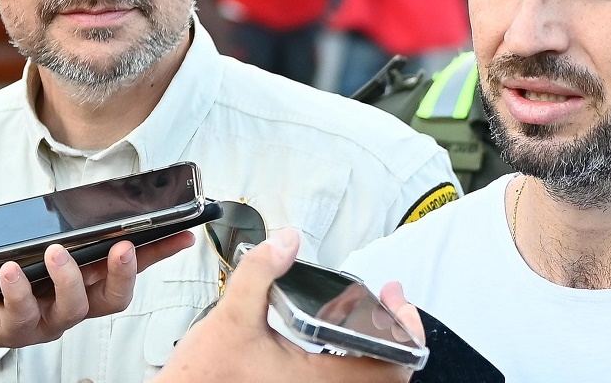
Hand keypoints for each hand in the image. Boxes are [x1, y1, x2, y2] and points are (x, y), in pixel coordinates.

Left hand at [0, 233, 192, 353]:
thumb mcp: (31, 242)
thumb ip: (59, 228)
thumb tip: (84, 202)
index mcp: (82, 281)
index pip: (129, 268)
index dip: (158, 253)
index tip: (182, 233)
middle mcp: (70, 305)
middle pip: (114, 298)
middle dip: (125, 272)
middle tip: (124, 246)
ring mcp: (44, 321)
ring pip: (74, 308)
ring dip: (69, 277)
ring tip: (56, 251)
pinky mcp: (11, 331)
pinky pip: (22, 313)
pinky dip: (19, 288)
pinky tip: (12, 269)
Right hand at [157, 229, 420, 382]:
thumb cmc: (204, 379)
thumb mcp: (231, 318)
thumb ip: (261, 273)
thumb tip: (285, 241)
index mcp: (318, 380)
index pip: (392, 367)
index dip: (407, 332)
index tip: (398, 301)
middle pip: (388, 377)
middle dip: (394, 336)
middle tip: (387, 305)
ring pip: (366, 382)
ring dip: (374, 351)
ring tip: (364, 318)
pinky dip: (352, 364)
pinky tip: (334, 340)